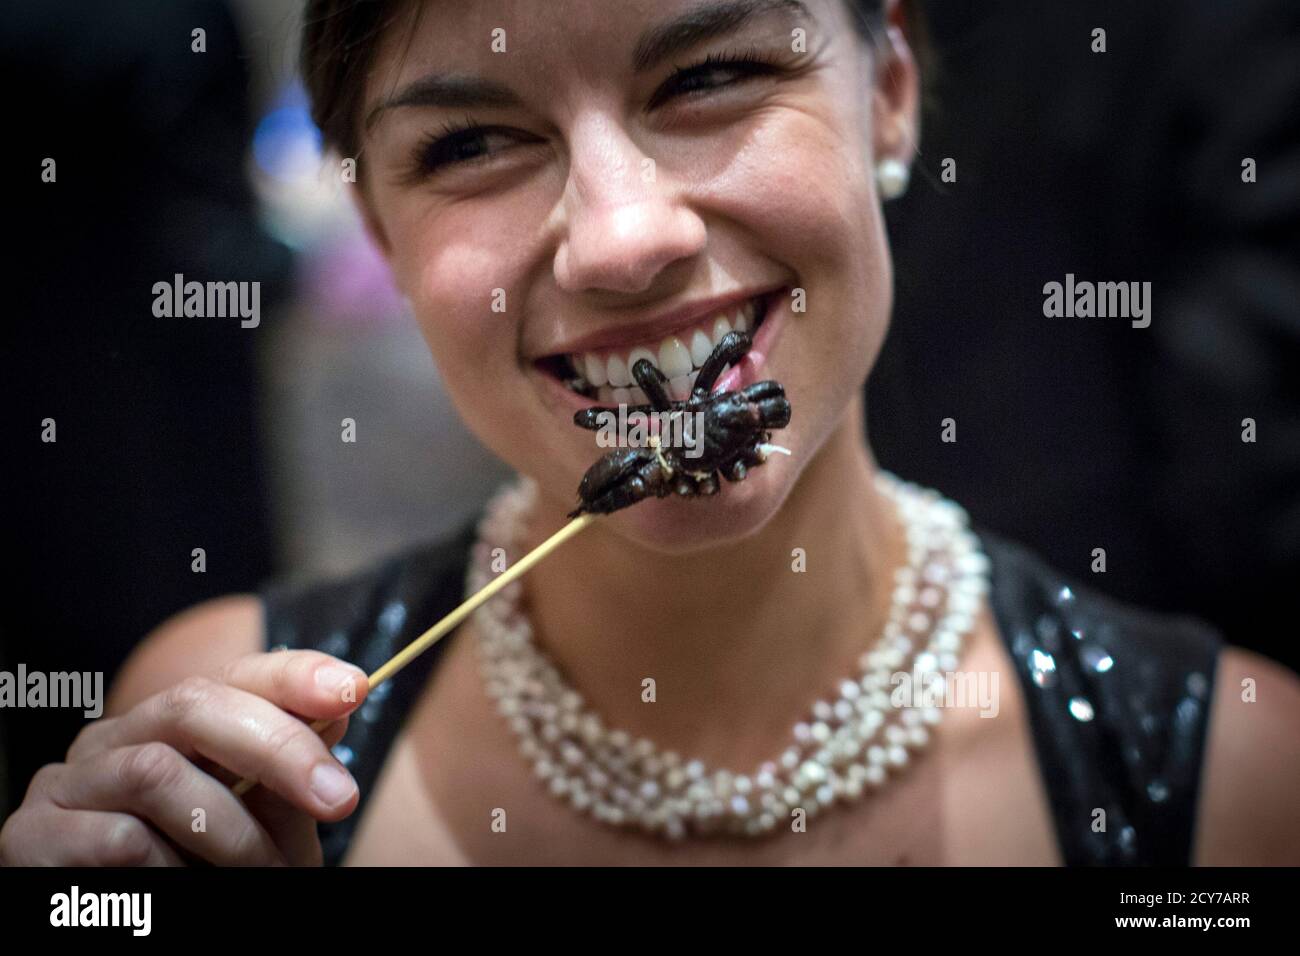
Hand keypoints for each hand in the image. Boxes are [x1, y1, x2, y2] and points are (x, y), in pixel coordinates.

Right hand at [0, 650, 367, 865]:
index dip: (294, 674)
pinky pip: (118, 838)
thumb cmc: (213, 878)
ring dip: (230, 830)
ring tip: (265, 872)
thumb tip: (342, 699)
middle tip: (339, 797)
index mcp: (176, 726)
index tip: (353, 688)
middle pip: (195, 703)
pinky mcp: (31, 836)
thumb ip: (294, 766)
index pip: (235, 674)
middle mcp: (118, 738)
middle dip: (279, 746)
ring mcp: (68, 782)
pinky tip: (182, 887)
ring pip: (157, 772)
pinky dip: (170, 869)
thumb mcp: (269, 824)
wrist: (142, 936)